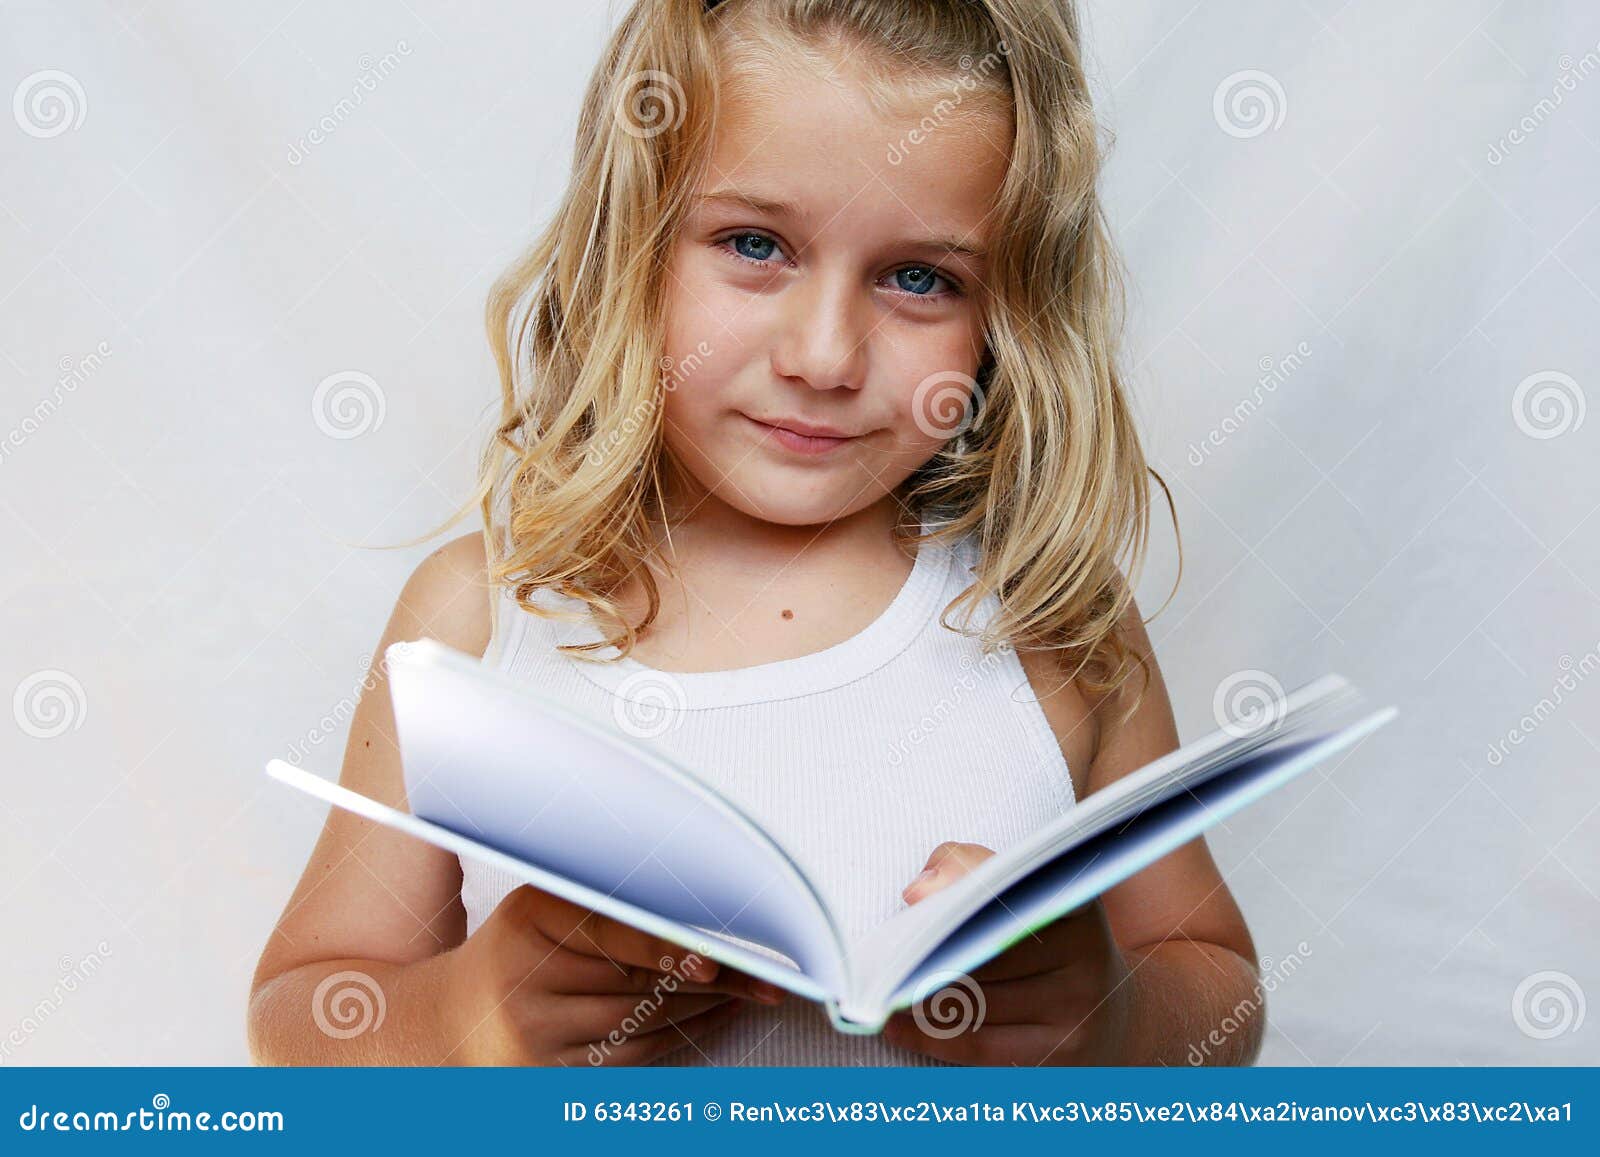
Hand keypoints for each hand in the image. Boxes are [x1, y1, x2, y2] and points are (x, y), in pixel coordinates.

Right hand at [441, 883, 784, 1064]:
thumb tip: (687, 908)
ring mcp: (539, 1033)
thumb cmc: (515, 948)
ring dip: (703, 1010)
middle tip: (762, 976)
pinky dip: (682, 1037)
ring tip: (749, 993)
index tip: (710, 958)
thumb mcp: (543, 906)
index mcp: (530, 920)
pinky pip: (633, 1056)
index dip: (663, 948)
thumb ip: (603, 902)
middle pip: (636, 985)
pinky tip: (713, 1017)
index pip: (608, 934)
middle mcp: (529, 979)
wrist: (455, 1019)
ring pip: (642, 1024)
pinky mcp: (553, 1073)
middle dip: (709, 981)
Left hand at [887, 841, 1135, 1064]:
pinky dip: (930, 1036)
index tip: (913, 899)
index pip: (1016, 889)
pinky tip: (893, 1024)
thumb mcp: (1020, 891)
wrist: (1112, 1014)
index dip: (965, 891)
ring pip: (980, 1002)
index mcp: (1075, 902)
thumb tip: (917, 893)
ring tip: (878, 987)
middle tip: (881, 955)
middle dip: (931, 953)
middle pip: (991, 952)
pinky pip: (982, 1047)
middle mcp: (1085, 954)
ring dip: (922, 996)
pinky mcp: (1061, 1058)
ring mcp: (1076, 1010)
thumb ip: (966, 867)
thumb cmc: (1042, 940)